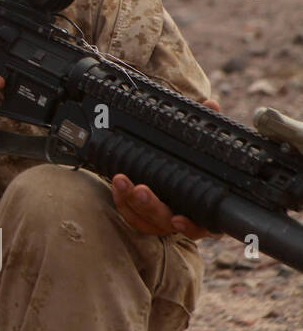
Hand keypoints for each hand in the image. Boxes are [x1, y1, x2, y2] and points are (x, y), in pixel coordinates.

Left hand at [111, 96, 221, 239]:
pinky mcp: (141, 216)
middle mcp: (182, 218)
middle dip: (151, 206)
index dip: (191, 225)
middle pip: (166, 220)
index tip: (180, 219)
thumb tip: (212, 105)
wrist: (175, 175)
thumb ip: (205, 130)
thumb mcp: (200, 149)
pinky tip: (117, 184)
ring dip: (130, 200)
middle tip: (140, 189)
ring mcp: (160, 219)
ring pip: (144, 217)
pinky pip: (129, 213)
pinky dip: (121, 200)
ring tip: (121, 179)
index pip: (202, 225)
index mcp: (203, 209)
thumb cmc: (193, 165)